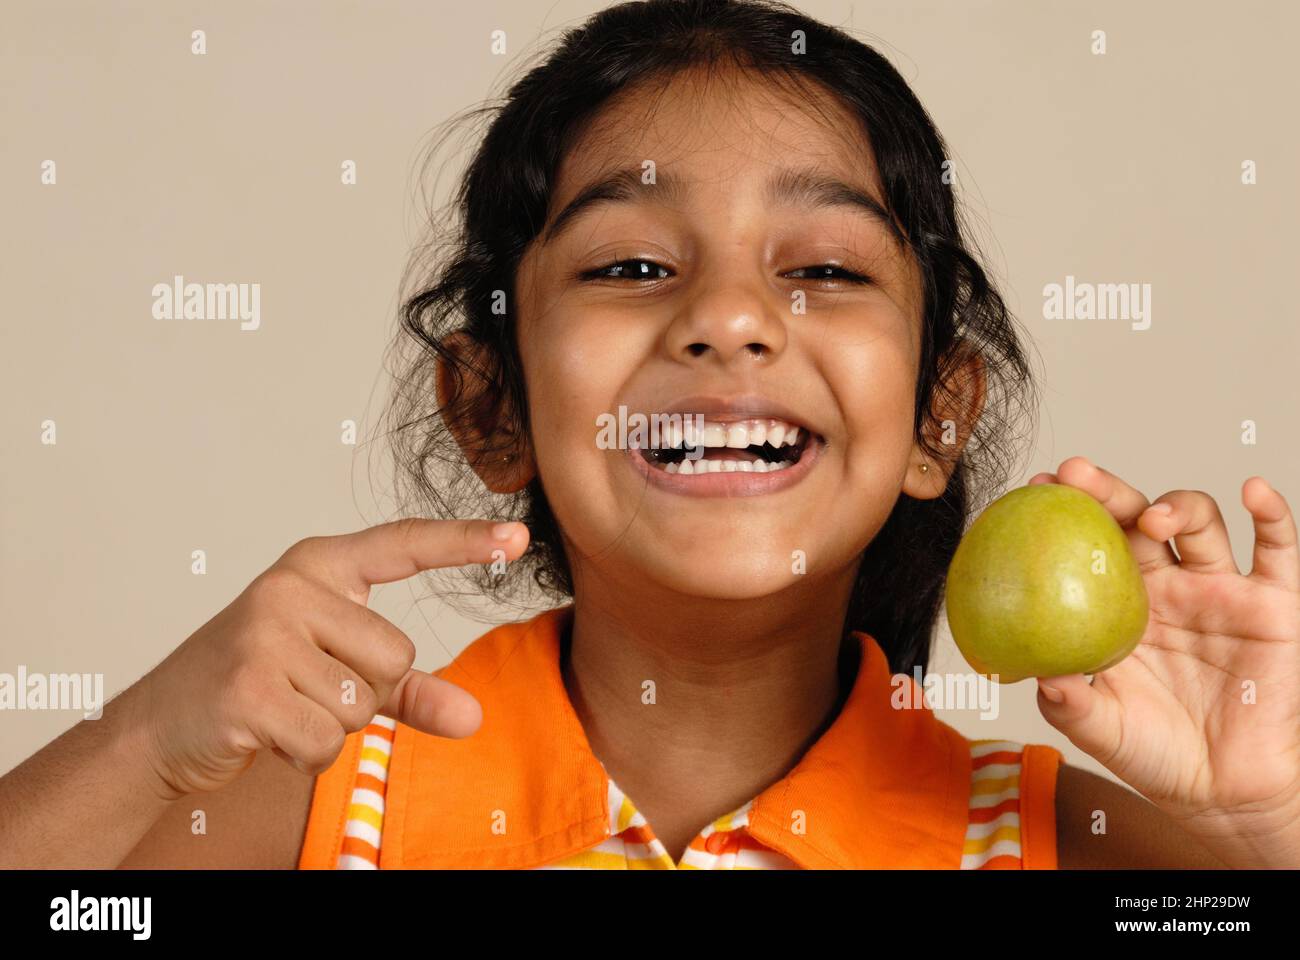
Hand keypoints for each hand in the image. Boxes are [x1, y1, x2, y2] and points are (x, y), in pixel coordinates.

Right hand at [133, 518, 528, 797]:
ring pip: (362, 703)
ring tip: (282, 708)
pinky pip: (326, 738)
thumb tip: (474, 717)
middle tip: (304, 689)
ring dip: (329, 726)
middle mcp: (292, 588)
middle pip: (395, 656)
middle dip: (363, 694)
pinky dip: (305, 753)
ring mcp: (265, 634)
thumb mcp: (339, 676)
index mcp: (318, 568)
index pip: (403, 546)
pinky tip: (268, 732)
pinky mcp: (248, 687)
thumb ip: (411, 692)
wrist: (161, 724)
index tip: (519, 537)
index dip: (463, 542)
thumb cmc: (260, 685)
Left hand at [1028, 457, 1299, 867]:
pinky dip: (1272, 513)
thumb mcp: (1100, 729)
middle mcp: (1164, 585)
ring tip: (1153, 519)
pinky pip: (1277, 549)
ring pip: (1198, 522)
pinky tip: (1253, 491)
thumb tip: (1039, 674)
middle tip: (1077, 476)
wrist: (1221, 791)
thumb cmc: (1152, 752)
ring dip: (1177, 505)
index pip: (1087, 540)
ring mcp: (1218, 590)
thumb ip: (1068, 703)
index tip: (1037, 486)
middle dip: (1108, 489)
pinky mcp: (1272, 605)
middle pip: (1135, 517)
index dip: (1065, 510)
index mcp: (1115, 604)